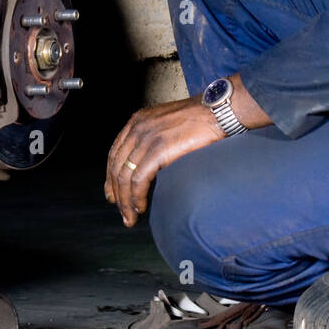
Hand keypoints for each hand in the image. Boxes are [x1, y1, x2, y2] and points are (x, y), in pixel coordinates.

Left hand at [104, 75, 271, 226]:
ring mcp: (147, 138)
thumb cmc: (200, 119)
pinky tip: (141, 207)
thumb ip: (154, 139)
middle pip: (116, 167)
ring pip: (125, 176)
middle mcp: (137, 128)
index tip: (113, 195)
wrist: (218, 111)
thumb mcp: (168, 124)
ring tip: (131, 217)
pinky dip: (136, 197)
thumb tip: (148, 165)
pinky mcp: (158, 150)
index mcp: (137, 121)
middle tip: (122, 212)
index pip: (115, 153)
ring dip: (125, 201)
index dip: (110, 178)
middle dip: (117, 194)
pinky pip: (139, 180)